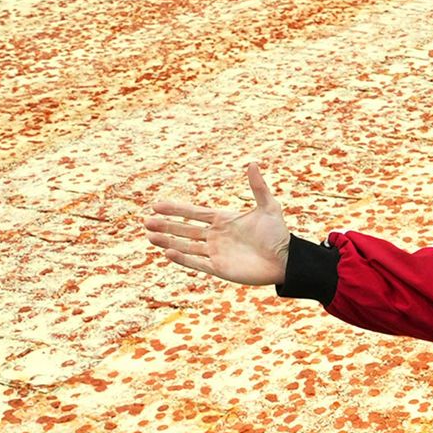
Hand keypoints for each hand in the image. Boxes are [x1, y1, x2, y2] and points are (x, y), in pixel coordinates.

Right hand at [144, 163, 290, 285]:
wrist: (286, 260)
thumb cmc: (278, 234)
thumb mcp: (268, 207)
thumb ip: (258, 187)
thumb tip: (252, 163)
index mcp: (223, 220)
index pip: (194, 213)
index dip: (176, 209)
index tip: (156, 205)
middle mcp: (216, 236)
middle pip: (185, 230)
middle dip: (166, 225)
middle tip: (146, 221)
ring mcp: (216, 253)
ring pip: (186, 246)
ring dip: (168, 240)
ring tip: (150, 236)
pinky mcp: (220, 269)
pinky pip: (197, 263)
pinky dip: (183, 258)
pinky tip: (168, 252)